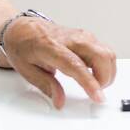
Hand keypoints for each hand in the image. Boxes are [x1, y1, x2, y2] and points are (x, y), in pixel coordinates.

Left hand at [2, 17, 116, 107]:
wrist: (22, 28)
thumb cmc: (23, 46)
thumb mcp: (27, 70)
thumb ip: (46, 86)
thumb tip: (59, 101)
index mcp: (51, 46)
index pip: (76, 65)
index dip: (89, 82)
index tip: (98, 96)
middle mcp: (70, 39)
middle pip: (101, 55)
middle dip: (105, 78)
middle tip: (95, 91)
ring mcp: (81, 36)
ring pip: (107, 52)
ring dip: (107, 72)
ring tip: (93, 83)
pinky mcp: (87, 37)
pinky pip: (104, 51)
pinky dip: (105, 65)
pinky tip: (94, 73)